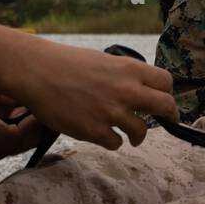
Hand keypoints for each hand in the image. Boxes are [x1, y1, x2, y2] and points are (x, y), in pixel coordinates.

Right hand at [0, 27, 178, 149]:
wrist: (36, 72)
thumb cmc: (66, 63)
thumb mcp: (104, 61)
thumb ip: (125, 76)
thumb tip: (141, 90)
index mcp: (130, 69)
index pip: (166, 82)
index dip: (167, 93)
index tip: (165, 101)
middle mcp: (126, 91)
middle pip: (166, 106)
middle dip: (168, 116)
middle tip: (166, 121)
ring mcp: (111, 112)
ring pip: (141, 132)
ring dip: (137, 135)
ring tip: (130, 135)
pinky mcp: (94, 131)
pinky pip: (115, 143)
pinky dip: (112, 141)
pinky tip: (103, 135)